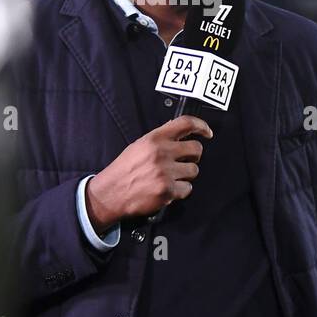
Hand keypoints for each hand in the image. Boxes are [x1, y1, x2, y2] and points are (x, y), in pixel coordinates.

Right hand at [85, 115, 212, 229]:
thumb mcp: (139, 146)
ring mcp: (165, 172)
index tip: (207, 132)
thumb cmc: (125, 170)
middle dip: (193, 157)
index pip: (185, 123)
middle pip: (196, 149)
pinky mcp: (168, 190)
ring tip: (169, 178)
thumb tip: (180, 130)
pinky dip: (180, 191)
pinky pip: (188, 188)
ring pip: (194, 170)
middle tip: (182, 162)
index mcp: (154, 139)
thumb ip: (160, 139)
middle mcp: (161, 153)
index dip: (201, 126)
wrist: (109, 193)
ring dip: (185, 175)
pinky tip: (166, 190)